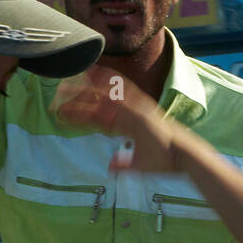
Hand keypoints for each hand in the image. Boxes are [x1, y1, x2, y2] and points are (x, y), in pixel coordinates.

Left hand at [53, 67, 179, 172]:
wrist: (181, 157)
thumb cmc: (164, 161)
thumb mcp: (138, 166)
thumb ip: (123, 164)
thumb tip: (110, 165)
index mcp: (127, 125)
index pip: (98, 117)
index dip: (80, 114)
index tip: (62, 113)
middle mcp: (129, 114)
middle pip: (99, 102)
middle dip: (80, 96)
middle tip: (60, 90)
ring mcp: (134, 110)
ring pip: (106, 95)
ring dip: (88, 87)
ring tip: (71, 79)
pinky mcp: (139, 111)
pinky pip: (120, 96)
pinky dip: (107, 85)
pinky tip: (93, 76)